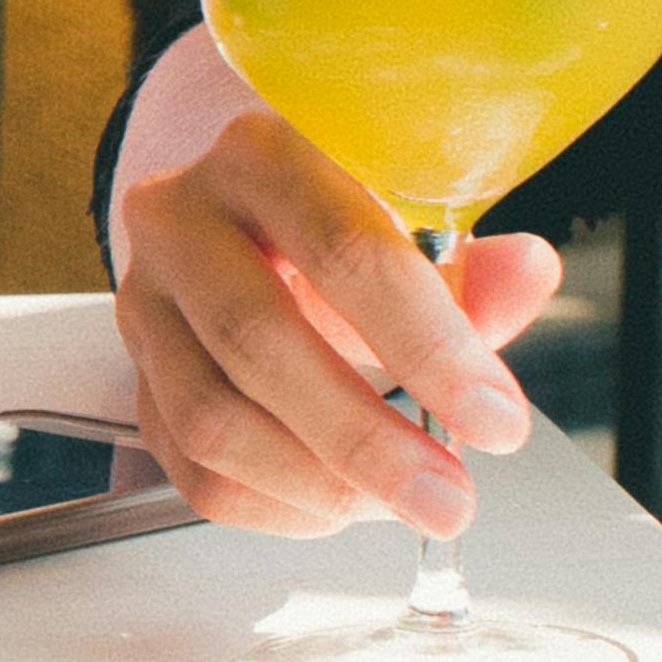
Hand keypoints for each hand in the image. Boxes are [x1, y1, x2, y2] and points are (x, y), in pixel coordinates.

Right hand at [114, 107, 564, 537]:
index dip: (427, 345)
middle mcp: (180, 222)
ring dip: (317, 484)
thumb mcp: (417, 225)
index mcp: (260, 154)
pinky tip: (337, 504)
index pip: (343, 251)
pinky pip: (188, 468)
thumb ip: (475, 264)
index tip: (495, 419)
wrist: (250, 224)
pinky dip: (272, 506)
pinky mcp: (135, 375)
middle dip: (366, 439)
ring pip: (210, 419)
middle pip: (259, 343)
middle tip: (447, 495)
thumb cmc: (342, 222)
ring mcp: (144, 303)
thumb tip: (526, 274)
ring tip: (395, 502)